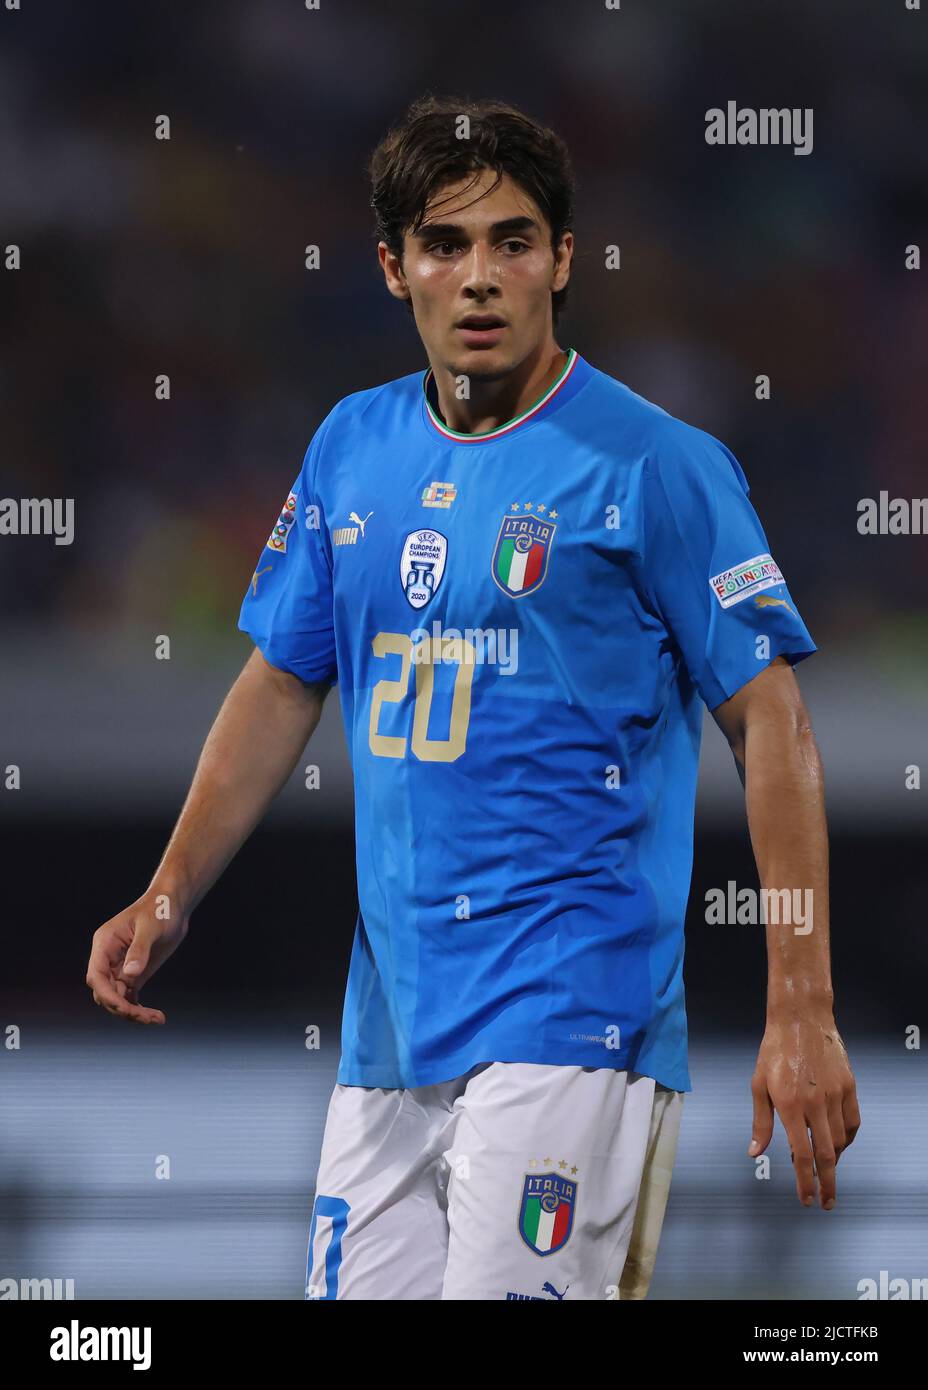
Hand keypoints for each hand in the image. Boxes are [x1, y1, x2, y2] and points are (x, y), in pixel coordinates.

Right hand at [85, 892, 188, 1024]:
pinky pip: (130, 997)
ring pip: (117, 998)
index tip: (124, 1008)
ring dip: (132, 1012)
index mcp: (105, 944)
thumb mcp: (151, 927)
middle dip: (121, 1008)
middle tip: (146, 1017)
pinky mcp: (135, 974)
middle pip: (104, 992)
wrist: (174, 907)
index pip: (96, 976)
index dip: (106, 995)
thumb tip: (130, 973)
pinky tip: (154, 1016)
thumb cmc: (160, 909)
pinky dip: (138, 1009)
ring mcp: (121, 967)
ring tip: (156, 1019)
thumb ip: (140, 949)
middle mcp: (109, 958)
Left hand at [748, 1014, 860, 1207]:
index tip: (807, 1200)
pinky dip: (848, 1138)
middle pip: (827, 1155)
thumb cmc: (774, 1051)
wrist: (801, 1019)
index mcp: (789, 1104)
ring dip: (834, 1160)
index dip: (805, 1181)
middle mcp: (815, 1102)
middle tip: (826, 1203)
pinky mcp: (849, 1086)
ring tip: (825, 1169)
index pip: (801, 1154)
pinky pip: (853, 1122)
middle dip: (826, 1184)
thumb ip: (760, 1122)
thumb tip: (754, 1153)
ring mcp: (835, 1094)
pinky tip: (839, 1144)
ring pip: (841, 1140)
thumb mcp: (758, 1084)